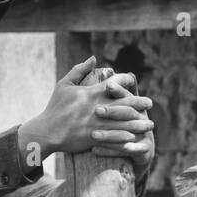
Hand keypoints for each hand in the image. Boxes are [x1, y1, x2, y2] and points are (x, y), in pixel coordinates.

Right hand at [18, 58, 154, 158]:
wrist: (46, 132)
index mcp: (91, 93)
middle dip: (140, 103)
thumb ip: (79, 70)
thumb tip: (93, 58)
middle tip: (150, 103)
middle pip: (125, 103)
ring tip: (150, 124)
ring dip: (139, 123)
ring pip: (124, 123)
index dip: (126, 81)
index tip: (133, 81)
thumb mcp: (64, 84)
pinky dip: (127, 138)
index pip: (114, 83)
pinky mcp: (94, 138)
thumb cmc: (54, 107)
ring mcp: (96, 124)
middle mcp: (97, 107)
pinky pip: (115, 138)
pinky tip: (137, 138)